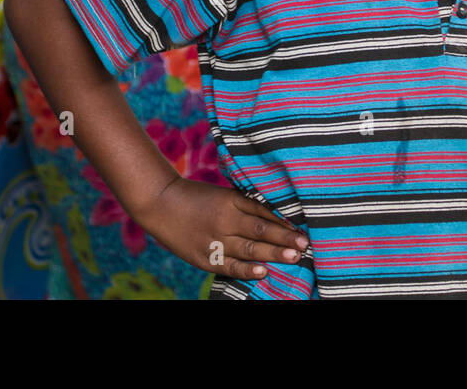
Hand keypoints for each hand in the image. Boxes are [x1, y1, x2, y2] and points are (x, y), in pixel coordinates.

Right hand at [141, 176, 308, 279]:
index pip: (263, 212)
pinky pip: (229, 266)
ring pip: (249, 249)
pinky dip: (246, 270)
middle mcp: (225, 220)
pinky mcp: (204, 258)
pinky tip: (263, 272)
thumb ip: (247, 205)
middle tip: (305, 245)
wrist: (161, 204)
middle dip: (284, 239)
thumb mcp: (224, 194)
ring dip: (273, 254)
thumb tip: (278, 217)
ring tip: (294, 257)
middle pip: (260, 230)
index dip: (283, 222)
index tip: (302, 229)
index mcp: (231, 201)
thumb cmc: (198, 197)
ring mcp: (214, 240)